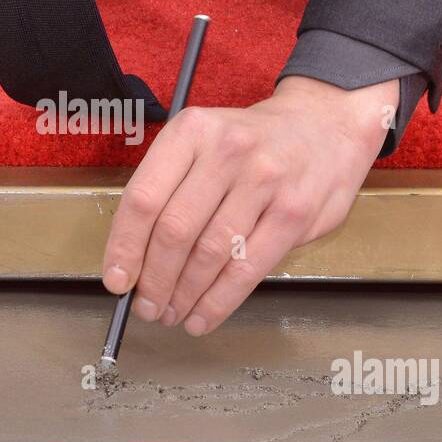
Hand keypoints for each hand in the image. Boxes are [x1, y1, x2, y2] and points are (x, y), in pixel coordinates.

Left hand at [101, 75, 396, 334]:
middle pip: (175, 231)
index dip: (124, 247)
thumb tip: (133, 257)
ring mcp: (265, 180)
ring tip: (172, 313)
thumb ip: (169, 188)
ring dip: (184, 295)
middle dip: (154, 281)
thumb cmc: (252, 142)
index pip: (144, 198)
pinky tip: (203, 316)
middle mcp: (227, 151)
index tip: (117, 281)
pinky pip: (247, 268)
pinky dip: (219, 301)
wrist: (325, 124)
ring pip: (210, 254)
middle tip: (146, 306)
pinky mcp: (295, 212)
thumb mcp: (203, 141)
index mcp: (192, 132)